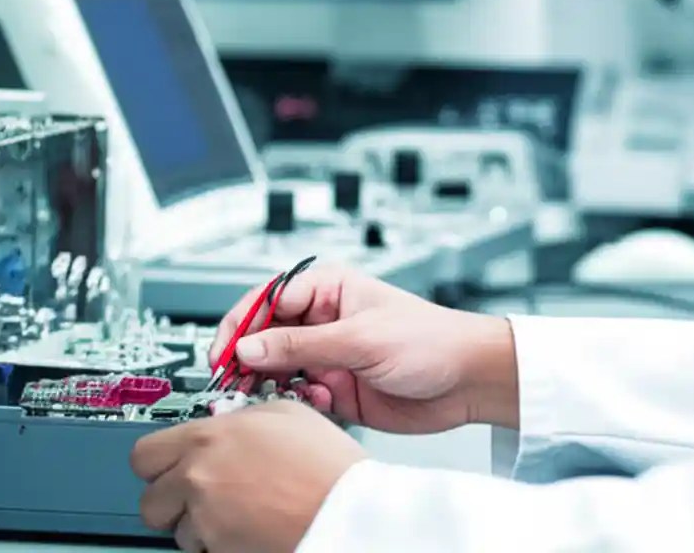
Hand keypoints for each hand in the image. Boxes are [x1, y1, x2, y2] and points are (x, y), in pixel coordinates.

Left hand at [131, 401, 365, 551]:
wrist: (348, 511)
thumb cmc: (327, 465)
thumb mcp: (284, 413)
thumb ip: (239, 419)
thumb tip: (225, 425)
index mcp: (207, 439)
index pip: (143, 454)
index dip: (158, 461)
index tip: (168, 463)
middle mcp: (198, 479)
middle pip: (150, 499)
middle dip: (171, 499)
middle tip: (197, 492)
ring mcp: (207, 520)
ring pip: (177, 531)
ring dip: (198, 524)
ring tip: (234, 511)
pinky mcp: (221, 551)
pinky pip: (204, 550)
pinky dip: (220, 543)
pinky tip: (249, 526)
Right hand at [211, 266, 518, 432]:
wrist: (469, 381)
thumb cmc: (431, 341)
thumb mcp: (360, 338)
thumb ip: (301, 345)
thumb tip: (248, 348)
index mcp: (327, 289)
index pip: (266, 300)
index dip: (240, 325)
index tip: (224, 352)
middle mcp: (322, 320)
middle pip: (264, 337)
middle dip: (248, 360)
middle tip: (234, 381)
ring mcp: (327, 356)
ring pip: (277, 369)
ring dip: (272, 384)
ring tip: (270, 396)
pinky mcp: (335, 389)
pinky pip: (298, 396)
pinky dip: (299, 402)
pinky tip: (316, 403)